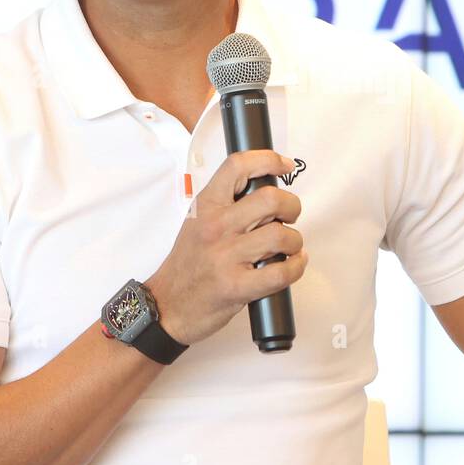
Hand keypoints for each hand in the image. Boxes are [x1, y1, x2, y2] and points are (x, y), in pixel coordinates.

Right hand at [146, 149, 305, 345]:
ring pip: (281, 235)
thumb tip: (266, 196)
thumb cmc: (187, 265)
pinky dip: (296, 267)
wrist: (167, 305)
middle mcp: (216, 227)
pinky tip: (293, 264)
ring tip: (289, 247)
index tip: (285, 165)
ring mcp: (226, 257)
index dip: (269, 159)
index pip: (238, 167)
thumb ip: (226, 206)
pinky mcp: (237, 286)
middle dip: (292, 206)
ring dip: (295, 241)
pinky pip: (282, 272)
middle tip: (290, 215)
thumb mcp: (197, 222)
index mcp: (206, 206)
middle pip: (271, 199)